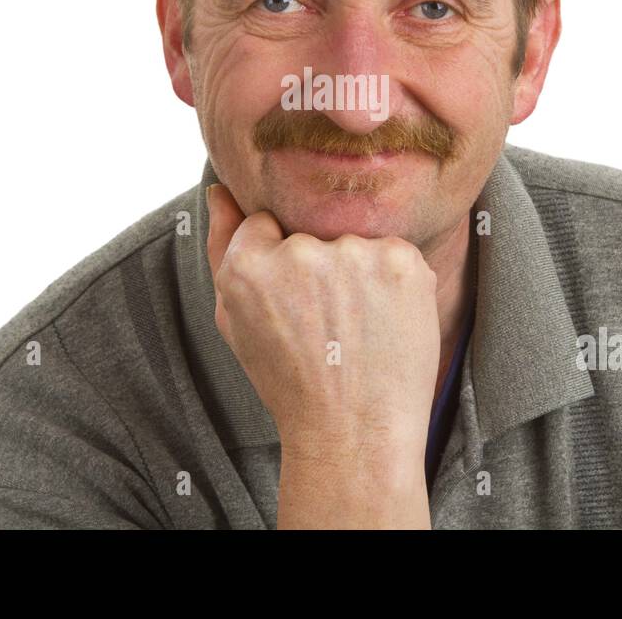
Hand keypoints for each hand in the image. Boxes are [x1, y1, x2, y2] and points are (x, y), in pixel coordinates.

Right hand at [205, 182, 440, 464]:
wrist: (355, 433)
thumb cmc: (290, 381)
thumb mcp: (235, 322)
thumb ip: (222, 247)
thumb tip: (220, 187)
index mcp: (248, 266)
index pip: (264, 224)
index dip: (279, 267)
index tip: (291, 307)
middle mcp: (299, 253)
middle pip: (310, 233)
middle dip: (319, 269)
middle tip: (327, 329)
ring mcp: (354, 254)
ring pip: (354, 242)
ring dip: (358, 274)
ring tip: (357, 332)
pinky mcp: (401, 260)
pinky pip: (393, 252)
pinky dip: (393, 282)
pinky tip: (385, 324)